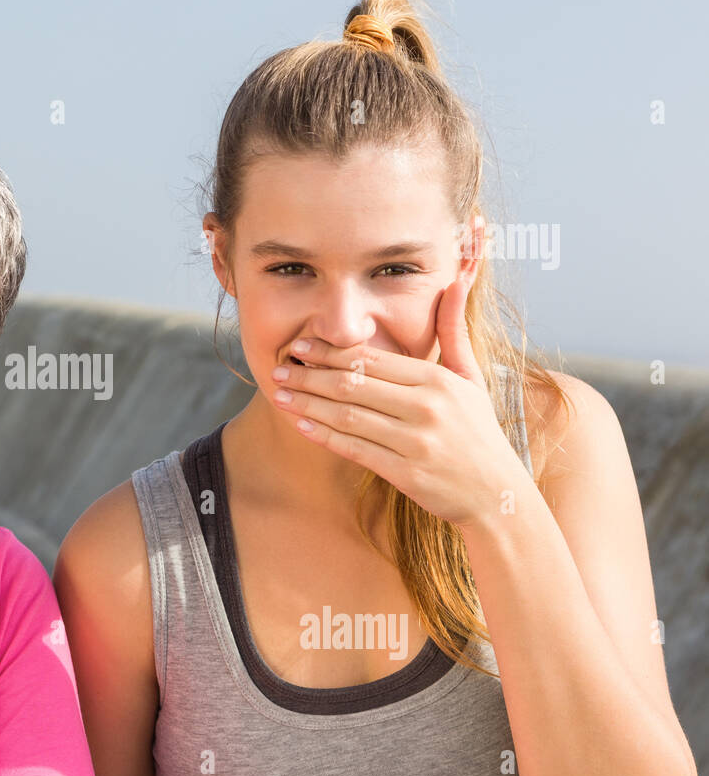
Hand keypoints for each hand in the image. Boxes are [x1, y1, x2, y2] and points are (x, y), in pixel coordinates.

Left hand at [269, 270, 528, 528]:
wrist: (496, 494)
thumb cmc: (478, 432)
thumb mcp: (472, 378)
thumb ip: (455, 331)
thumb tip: (456, 280)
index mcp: (438, 380)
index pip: (372, 360)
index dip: (330, 352)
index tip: (299, 345)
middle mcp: (426, 408)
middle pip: (353, 385)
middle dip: (309, 376)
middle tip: (278, 369)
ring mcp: (416, 442)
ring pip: (348, 416)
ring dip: (308, 403)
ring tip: (278, 395)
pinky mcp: (406, 474)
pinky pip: (355, 449)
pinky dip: (324, 436)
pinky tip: (300, 425)